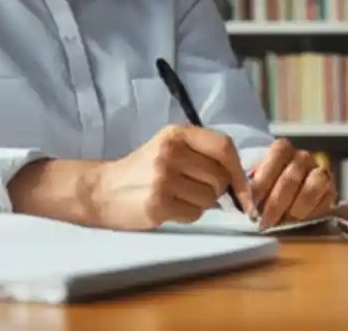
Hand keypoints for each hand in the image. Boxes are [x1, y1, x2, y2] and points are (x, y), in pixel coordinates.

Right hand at [88, 125, 254, 230]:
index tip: (244, 188)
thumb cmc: (142, 170)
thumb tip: (241, 179)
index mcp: (177, 133)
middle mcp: (170, 152)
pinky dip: (188, 215)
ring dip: (200, 204)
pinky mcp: (157, 203)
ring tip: (178, 197)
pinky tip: (170, 207)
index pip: (224, 147)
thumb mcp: (169, 147)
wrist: (103, 190)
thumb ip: (201, 153)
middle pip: (220, 177)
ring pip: (210, 198)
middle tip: (192, 189)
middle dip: (215, 190)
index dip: (239, 170)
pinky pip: (194, 214)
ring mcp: (162, 178)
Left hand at [249, 138, 335, 230]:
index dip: (263, 181)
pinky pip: (324, 202)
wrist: (288, 194)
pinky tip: (297, 223)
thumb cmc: (266, 186)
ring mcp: (319, 172)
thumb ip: (250, 187)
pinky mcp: (331, 190)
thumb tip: (247, 201)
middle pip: (291, 178)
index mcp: (283, 149)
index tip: (252, 203)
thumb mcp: (255, 181)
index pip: (276, 156)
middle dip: (275, 204)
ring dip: (294, 210)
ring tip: (282, 224)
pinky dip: (309, 215)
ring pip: (311, 189)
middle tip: (265, 222)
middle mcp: (303, 157)